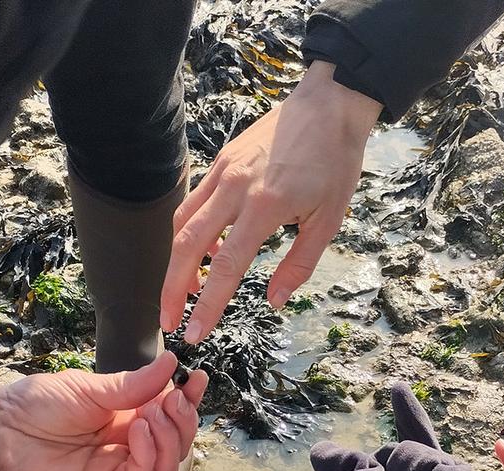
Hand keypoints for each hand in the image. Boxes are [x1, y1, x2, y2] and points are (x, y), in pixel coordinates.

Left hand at [0, 352, 207, 470]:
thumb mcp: (88, 388)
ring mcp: (117, 466)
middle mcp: (125, 442)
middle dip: (184, 417)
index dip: (187, 397)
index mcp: (123, 415)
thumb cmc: (36, 405)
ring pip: (166, 462)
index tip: (196, 378)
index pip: (167, 411)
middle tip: (176, 397)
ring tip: (155, 414)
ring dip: (171, 435)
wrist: (1, 431)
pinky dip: (149, 452)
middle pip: (174, 440)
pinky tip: (138, 430)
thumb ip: (132, 384)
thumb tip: (170, 364)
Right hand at [163, 61, 382, 342]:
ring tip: (185, 292)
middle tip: (168, 321)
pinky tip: (207, 251)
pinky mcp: (220, 160)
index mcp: (264, 207)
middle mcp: (235, 188)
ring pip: (183, 223)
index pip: (224, 267)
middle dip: (172, 289)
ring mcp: (223, 171)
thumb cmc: (335, 163)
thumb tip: (274, 302)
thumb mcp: (328, 221)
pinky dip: (190, 231)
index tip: (195, 334)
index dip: (207, 305)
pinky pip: (194, 202)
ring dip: (177, 262)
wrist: (330, 105)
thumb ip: (299, 265)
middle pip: (187, 246)